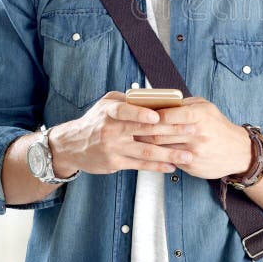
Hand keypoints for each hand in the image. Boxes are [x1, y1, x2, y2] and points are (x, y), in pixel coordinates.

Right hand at [49, 91, 195, 175]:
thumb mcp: (106, 103)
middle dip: (171, 130)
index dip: (140, 114)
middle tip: (191, 129)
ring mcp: (113, 149)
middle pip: (144, 131)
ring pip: (146, 152)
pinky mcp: (115, 163)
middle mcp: (111, 130)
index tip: (157, 116)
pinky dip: (157, 166)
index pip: (125, 111)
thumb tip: (154, 95)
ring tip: (188, 154)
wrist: (71, 146)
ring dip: (169, 153)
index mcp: (109, 112)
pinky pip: (140, 165)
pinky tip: (172, 165)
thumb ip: (128, 99)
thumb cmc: (94, 120)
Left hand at [134, 96, 251, 179]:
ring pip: (162, 148)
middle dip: (142, 131)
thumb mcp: (206, 108)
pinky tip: (148, 152)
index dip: (151, 115)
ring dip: (145, 144)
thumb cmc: (218, 126)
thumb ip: (184, 105)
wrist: (239, 151)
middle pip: (161, 132)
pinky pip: (169, 159)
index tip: (139, 114)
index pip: (169, 114)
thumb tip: (160, 102)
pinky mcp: (191, 165)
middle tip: (129, 128)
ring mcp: (194, 151)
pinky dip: (157, 156)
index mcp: (199, 115)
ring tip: (134, 139)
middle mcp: (197, 133)